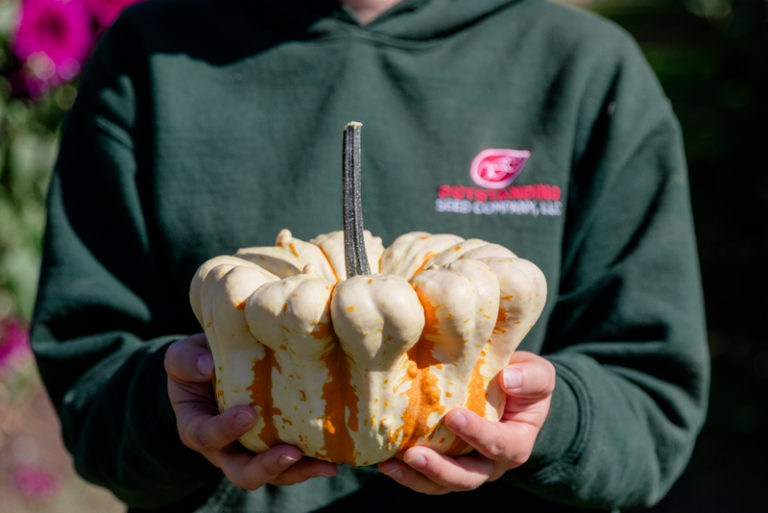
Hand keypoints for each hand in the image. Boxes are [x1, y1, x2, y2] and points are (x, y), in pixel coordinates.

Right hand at [164, 333, 336, 488]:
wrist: (215, 370)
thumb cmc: (197, 363)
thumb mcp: (181, 357)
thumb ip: (186, 360)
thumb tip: (207, 366)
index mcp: (197, 427)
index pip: (205, 436)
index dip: (225, 430)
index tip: (248, 414)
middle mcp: (225, 449)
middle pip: (242, 472)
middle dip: (267, 467)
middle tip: (290, 453)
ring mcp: (252, 452)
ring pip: (274, 474)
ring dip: (299, 472)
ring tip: (326, 466)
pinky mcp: (277, 446)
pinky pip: (294, 463)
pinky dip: (314, 463)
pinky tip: (335, 458)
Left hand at [377, 351, 554, 493]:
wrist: (509, 390)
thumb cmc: (523, 380)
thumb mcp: (538, 375)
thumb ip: (530, 378)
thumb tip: (508, 378)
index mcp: (516, 442)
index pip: (499, 445)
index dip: (478, 434)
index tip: (453, 416)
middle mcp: (491, 463)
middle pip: (467, 477)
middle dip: (440, 469)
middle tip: (414, 454)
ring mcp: (466, 467)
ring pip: (442, 485)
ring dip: (415, 477)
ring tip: (390, 465)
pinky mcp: (445, 462)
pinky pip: (425, 477)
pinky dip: (405, 473)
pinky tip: (384, 461)